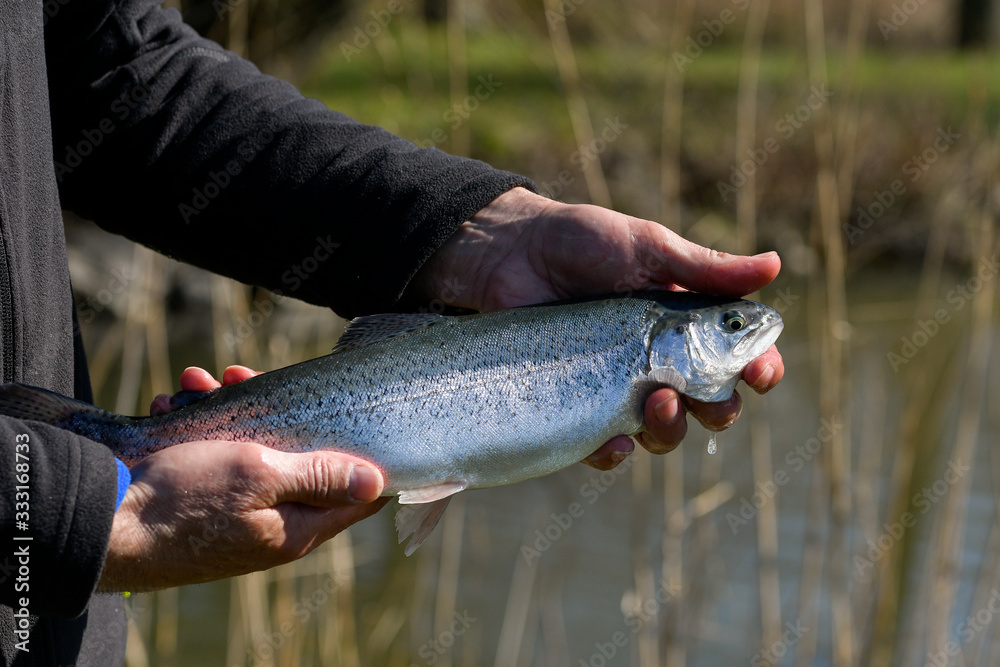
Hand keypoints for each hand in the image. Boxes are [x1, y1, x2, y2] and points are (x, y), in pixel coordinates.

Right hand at [100, 368, 387, 591]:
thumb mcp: (259, 476)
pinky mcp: (205, 501)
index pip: (357, 498)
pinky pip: (215, 458)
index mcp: (297, 528)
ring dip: (228, 410)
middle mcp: (273, 524)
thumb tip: (377, 481)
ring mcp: (238, 513)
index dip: (366, 456)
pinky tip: (175, 401)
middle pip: (301, 461)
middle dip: (281, 413)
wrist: (104, 525)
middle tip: (246, 375)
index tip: (359, 413)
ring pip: (252, 450)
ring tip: (198, 382)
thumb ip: (318, 476)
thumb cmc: (184, 502)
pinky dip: (198, 426)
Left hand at [409, 187, 784, 467]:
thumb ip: (704, 267)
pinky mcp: (577, 407)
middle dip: (719, 409)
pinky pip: (605, 445)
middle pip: (709, 406)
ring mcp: (618, 387)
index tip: (761, 373)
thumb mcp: (645, 247)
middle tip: (705, 397)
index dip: (758, 370)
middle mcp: (659, 362)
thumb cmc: (580, 242)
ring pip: (663, 432)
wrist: (507, 254)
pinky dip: (615, 450)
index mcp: (686, 324)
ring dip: (671, 429)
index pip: (736, 358)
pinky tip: (614, 439)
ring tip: (656, 402)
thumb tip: (775, 266)